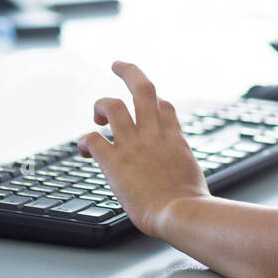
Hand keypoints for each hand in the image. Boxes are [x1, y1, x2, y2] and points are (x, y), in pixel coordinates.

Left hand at [77, 61, 208, 237]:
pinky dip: (85, 141)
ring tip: (97, 116)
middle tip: (117, 65)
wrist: (181, 212)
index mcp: (174, 137)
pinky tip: (86, 151)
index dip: (152, 101)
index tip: (145, 106)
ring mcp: (133, 145)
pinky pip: (92, 138)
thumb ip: (180, 165)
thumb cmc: (189, 204)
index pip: (163, 104)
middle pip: (142, 88)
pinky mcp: (114, 161)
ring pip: (112, 105)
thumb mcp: (192, 173)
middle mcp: (154, 134)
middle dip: (128, 71)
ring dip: (100, 105)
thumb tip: (182, 179)